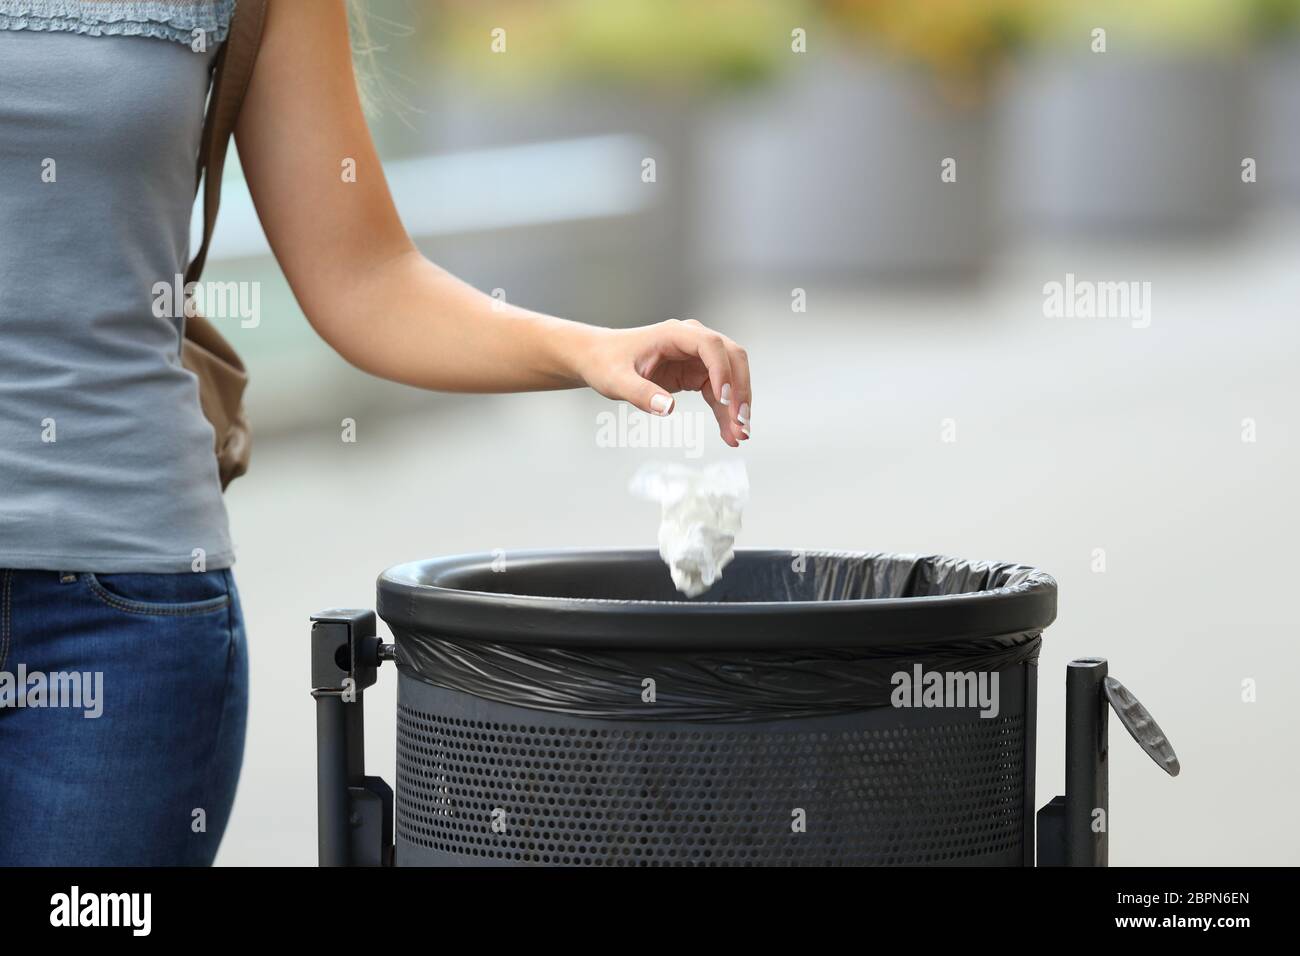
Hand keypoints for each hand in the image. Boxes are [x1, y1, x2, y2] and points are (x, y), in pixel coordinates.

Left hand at [576, 319, 750, 446]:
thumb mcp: (617, 381)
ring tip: (740, 435)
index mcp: (675, 334)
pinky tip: (729, 433)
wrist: (599, 360)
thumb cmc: (606, 362)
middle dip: (740, 390)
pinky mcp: (696, 373)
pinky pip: (719, 393)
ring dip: (737, 406)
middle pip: (731, 358)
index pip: (711, 345)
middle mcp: (692, 341)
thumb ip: (640, 394)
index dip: (722, 370)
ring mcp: (697, 357)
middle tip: (741, 422)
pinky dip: (725, 412)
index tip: (723, 399)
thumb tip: (667, 408)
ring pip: (731, 378)